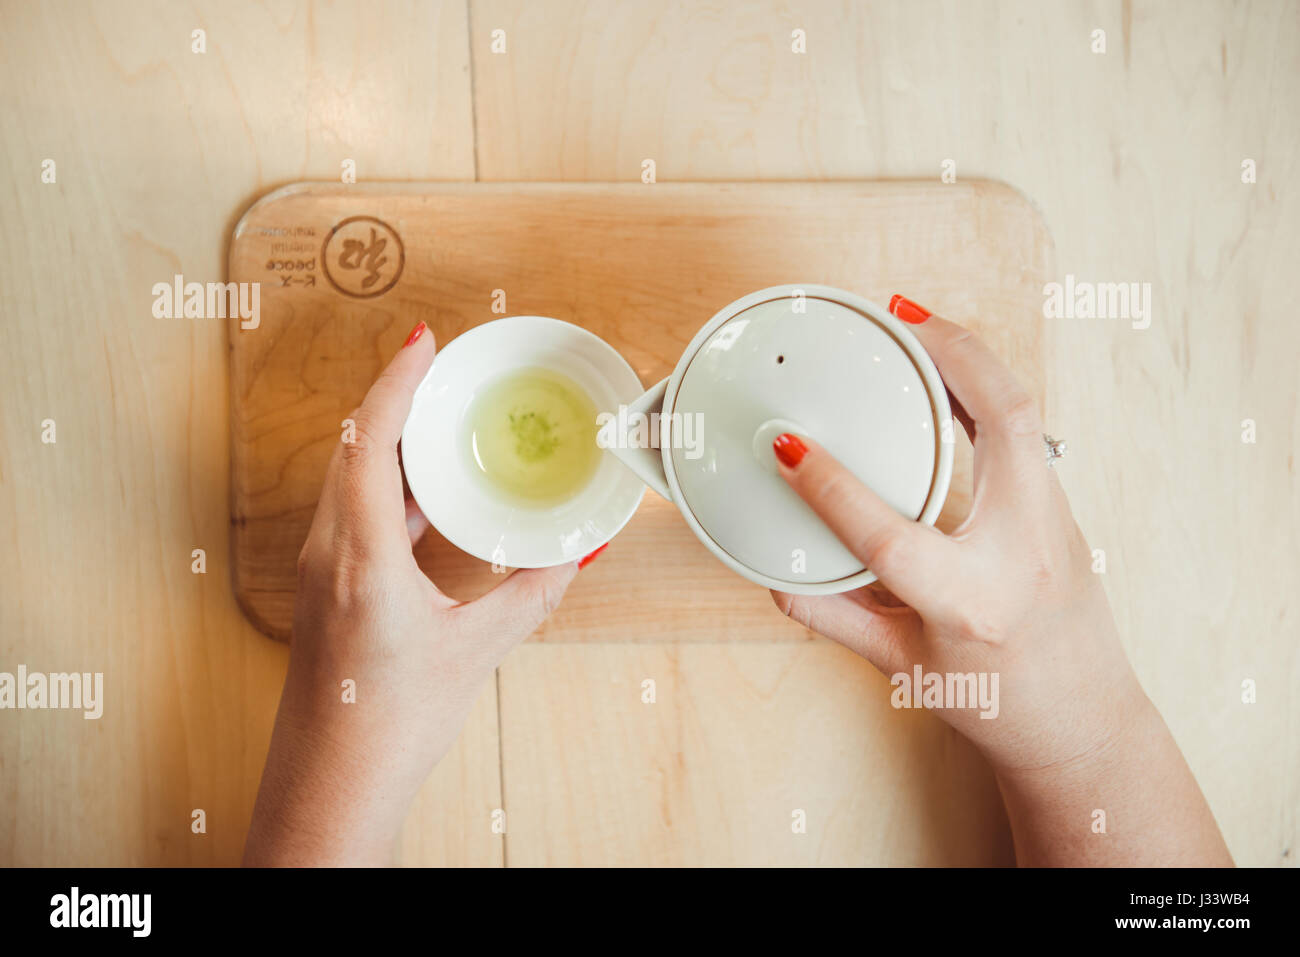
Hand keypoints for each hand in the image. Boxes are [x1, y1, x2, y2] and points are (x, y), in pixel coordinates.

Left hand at [245, 322, 587, 865]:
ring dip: (388, 438)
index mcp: (360, 558)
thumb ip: (530, 597)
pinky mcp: (328, 586)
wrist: (331, 787)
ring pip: (349, 477)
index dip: (396, 383)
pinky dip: (388, 482)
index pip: (368, 444)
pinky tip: (425, 491)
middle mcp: (328, 552)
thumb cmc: (386, 727)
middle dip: (395, 397)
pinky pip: (354, 509)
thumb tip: (577, 555)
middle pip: (352, 447)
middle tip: (441, 366)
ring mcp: (321, 569)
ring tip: (438, 415)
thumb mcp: (473, 652)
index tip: (425, 341)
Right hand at [771, 300, 1231, 865]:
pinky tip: (951, 378)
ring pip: (1024, 415)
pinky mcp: (1061, 511)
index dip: (830, 488)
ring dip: (973, 361)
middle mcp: (1023, 551)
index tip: (788, 448)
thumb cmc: (1001, 707)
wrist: (1085, 728)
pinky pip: (1026, 432)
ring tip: (920, 327)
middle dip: (952, 354)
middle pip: (1003, 422)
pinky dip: (985, 392)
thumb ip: (835, 621)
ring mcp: (1054, 524)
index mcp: (971, 603)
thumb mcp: (903, 672)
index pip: (889, 535)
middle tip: (899, 315)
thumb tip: (776, 583)